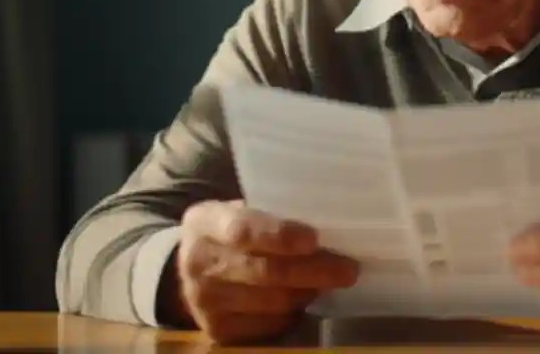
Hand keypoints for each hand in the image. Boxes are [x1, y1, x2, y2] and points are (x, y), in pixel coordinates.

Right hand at [164, 200, 358, 343]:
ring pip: (272, 303)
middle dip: (312, 271)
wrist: (191, 266)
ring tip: (329, 281)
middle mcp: (198, 263)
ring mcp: (204, 301)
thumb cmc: (230, 229)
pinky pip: (268, 326)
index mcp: (204, 222)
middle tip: (348, 269)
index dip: (280, 236)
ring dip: (307, 292)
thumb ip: (273, 213)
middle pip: (263, 272)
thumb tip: (330, 221)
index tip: (314, 239)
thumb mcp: (240, 209)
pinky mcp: (217, 330)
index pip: (242, 231)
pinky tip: (303, 298)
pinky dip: (292, 313)